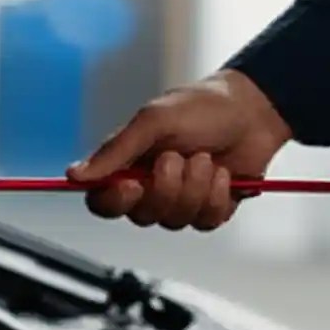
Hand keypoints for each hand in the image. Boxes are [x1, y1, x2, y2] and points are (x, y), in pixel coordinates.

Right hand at [67, 69, 291, 230]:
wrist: (255, 111)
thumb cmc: (201, 107)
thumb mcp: (153, 120)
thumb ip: (115, 150)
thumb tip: (75, 175)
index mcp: (127, 165)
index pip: (101, 201)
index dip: (113, 201)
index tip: (132, 184)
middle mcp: (149, 187)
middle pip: (140, 215)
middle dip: (165, 189)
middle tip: (178, 158)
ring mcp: (180, 200)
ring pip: (174, 220)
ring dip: (194, 188)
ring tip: (206, 159)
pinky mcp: (209, 209)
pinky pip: (204, 222)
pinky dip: (216, 196)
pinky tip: (223, 174)